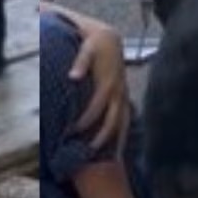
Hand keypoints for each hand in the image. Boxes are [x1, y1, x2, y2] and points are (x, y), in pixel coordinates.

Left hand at [62, 9, 131, 152]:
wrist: (110, 38)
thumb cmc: (95, 43)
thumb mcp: (87, 47)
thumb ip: (80, 62)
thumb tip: (72, 77)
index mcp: (107, 83)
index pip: (96, 108)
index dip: (84, 121)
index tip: (71, 132)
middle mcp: (118, 92)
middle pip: (112, 120)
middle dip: (100, 137)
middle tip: (86, 151)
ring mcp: (123, 95)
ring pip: (122, 122)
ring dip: (115, 140)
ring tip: (109, 159)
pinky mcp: (124, 97)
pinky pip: (126, 119)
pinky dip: (123, 134)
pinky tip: (119, 149)